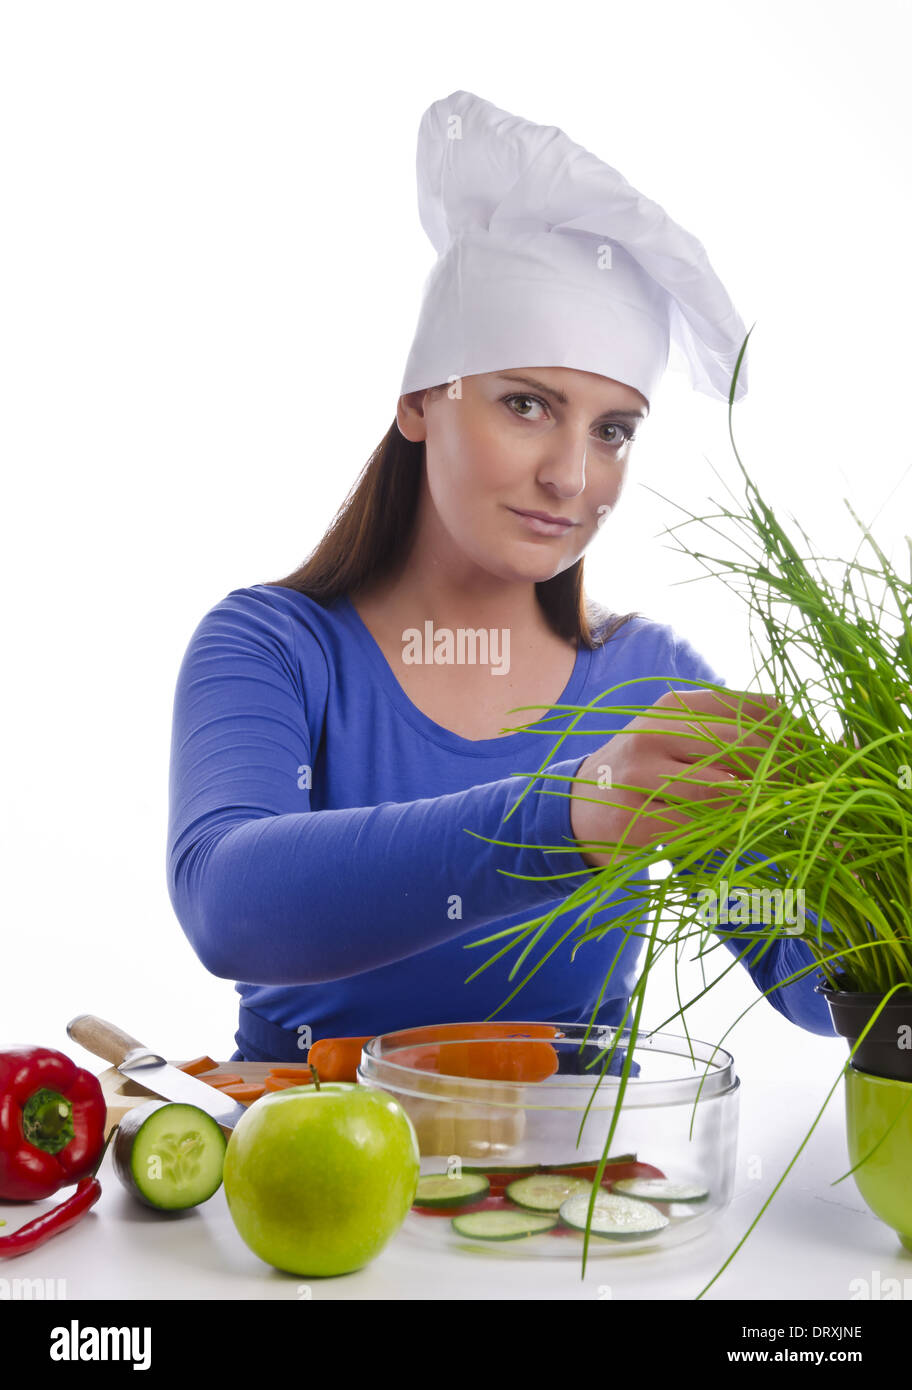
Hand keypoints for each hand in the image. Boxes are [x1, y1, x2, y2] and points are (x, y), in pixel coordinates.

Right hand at [568, 688, 790, 869]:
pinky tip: (733, 836)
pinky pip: (699, 828)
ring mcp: (642, 775)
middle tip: (798, 796)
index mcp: (674, 706)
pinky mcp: (637, 817)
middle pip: (744, 749)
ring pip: (725, 792)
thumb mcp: (678, 733)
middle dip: (780, 775)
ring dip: (754, 809)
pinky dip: (726, 835)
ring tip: (767, 817)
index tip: (806, 760)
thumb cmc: (645, 767)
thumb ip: (727, 728)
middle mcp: (657, 732)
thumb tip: (797, 730)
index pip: (751, 709)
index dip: (788, 736)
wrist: (578, 805)